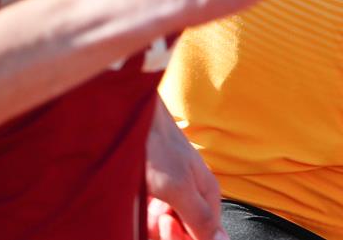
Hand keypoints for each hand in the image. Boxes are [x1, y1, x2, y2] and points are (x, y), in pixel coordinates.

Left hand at [144, 100, 226, 239]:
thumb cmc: (155, 146)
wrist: (134, 114)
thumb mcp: (177, 187)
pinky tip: (139, 201)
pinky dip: (146, 215)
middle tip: (151, 213)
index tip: (163, 222)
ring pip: (170, 225)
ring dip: (154, 224)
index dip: (181, 238)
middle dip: (165, 231)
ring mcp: (179, 192)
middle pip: (186, 232)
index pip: (204, 237)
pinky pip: (157, 215)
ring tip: (143, 203)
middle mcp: (197, 196)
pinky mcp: (162, 189)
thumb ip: (200, 218)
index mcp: (209, 195)